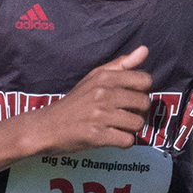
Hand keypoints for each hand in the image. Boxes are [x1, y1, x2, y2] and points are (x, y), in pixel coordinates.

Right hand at [34, 46, 151, 152]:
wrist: (47, 127)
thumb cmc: (75, 102)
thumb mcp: (94, 78)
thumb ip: (121, 64)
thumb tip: (145, 50)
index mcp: (104, 77)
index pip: (144, 80)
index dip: (142, 91)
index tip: (131, 97)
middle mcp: (102, 94)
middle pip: (144, 103)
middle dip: (139, 112)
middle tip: (125, 115)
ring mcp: (99, 115)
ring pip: (137, 123)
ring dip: (131, 129)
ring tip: (118, 126)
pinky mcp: (96, 135)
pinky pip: (127, 141)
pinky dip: (123, 142)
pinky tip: (113, 137)